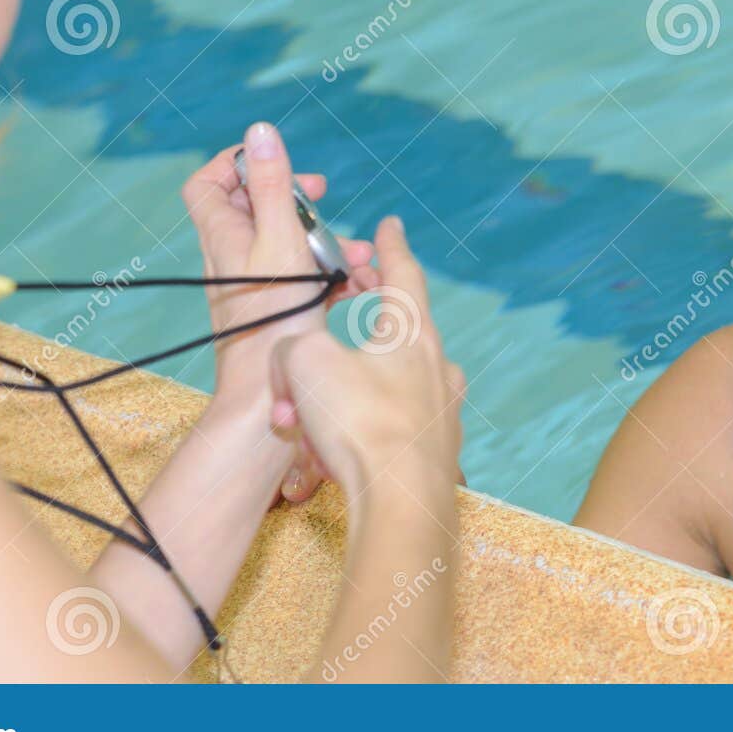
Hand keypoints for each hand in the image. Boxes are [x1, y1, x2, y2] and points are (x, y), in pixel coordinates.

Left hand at [182, 122, 378, 492]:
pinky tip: (363, 286)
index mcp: (225, 237)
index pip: (207, 185)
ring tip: (358, 258)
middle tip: (321, 198)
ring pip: (291, 246)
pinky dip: (332, 275)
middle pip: (258, 210)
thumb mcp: (280, 241)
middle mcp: (234, 259)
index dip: (233, 164)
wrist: (270, 396)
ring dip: (327, 243)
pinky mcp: (280, 311)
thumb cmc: (272, 321)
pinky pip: (306, 279)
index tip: (271, 162)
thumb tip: (260, 131)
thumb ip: (272, 187)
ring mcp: (257, 286)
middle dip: (300, 204)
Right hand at [267, 216, 464, 500]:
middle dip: (333, 352)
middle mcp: (436, 367)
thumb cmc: (359, 422)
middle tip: (306, 359)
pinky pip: (382, 434)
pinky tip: (323, 464)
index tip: (389, 227)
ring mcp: (441, 412)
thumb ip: (291, 349)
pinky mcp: (436, 455)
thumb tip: (294, 367)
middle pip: (383, 341)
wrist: (401, 505)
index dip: (388, 248)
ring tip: (299, 432)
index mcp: (414, 333)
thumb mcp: (303, 365)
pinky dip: (350, 438)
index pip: (404, 274)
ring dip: (333, 404)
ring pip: (374, 394)